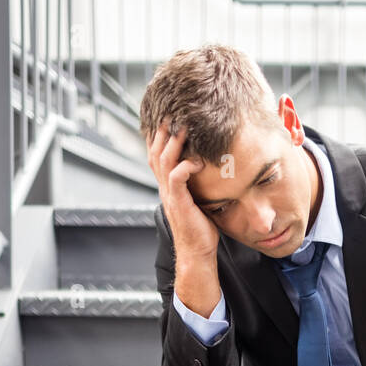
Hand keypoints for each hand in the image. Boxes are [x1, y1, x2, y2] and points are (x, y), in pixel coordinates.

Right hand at [147, 122, 221, 315]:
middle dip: (162, 130)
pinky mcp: (179, 203)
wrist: (198, 253)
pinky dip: (185, 165)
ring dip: (173, 142)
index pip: (156, 153)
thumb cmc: (202, 228)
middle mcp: (165, 187)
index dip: (160, 134)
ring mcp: (170, 195)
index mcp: (168, 185)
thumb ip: (197, 183)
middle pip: (155, 151)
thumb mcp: (198, 199)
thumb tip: (210, 165)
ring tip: (184, 127)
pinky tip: (198, 160)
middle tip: (173, 112)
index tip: (170, 117)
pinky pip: (176, 177)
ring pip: (163, 160)